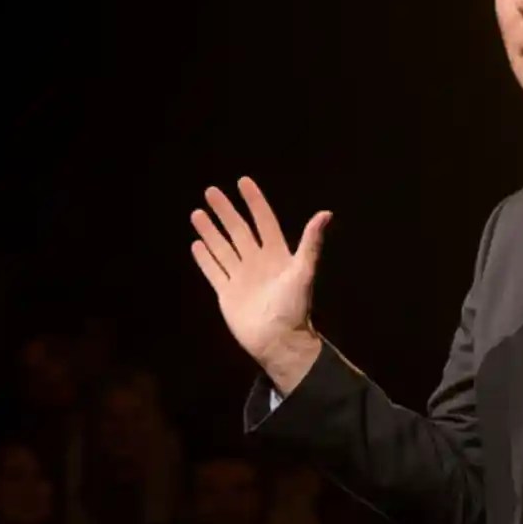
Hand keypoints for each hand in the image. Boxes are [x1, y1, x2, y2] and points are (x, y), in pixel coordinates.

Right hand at [190, 176, 330, 392]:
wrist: (278, 341)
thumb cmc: (294, 307)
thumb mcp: (304, 271)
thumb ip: (311, 243)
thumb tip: (326, 213)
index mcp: (276, 255)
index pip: (263, 221)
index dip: (254, 202)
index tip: (243, 181)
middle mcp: (257, 262)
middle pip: (238, 230)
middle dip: (225, 211)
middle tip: (211, 191)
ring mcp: (241, 277)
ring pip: (223, 248)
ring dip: (211, 231)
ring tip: (198, 213)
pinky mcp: (227, 293)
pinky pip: (214, 271)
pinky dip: (205, 258)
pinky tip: (196, 244)